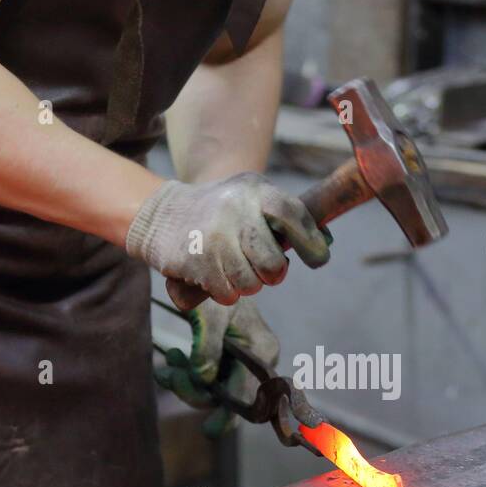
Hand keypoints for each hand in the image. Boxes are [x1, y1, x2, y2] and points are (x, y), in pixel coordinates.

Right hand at [125, 173, 329, 309]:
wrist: (163, 214)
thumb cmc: (223, 211)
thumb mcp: (253, 198)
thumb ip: (286, 217)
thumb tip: (322, 246)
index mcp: (255, 191)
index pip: (292, 216)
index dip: (311, 243)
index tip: (318, 260)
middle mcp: (233, 211)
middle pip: (274, 264)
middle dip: (273, 273)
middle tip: (264, 268)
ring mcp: (212, 237)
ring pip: (251, 285)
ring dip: (248, 284)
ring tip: (234, 267)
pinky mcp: (193, 261)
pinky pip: (227, 295)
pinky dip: (226, 292)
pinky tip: (215, 273)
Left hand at [153, 297, 279, 437]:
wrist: (209, 265)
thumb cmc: (213, 288)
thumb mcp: (210, 316)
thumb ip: (208, 349)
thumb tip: (204, 381)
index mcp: (261, 351)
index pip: (247, 394)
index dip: (228, 416)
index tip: (209, 430)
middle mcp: (257, 360)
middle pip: (227, 395)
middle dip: (194, 390)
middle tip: (168, 376)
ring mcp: (243, 360)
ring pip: (213, 388)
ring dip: (186, 381)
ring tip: (168, 365)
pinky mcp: (227, 357)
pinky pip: (207, 376)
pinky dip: (188, 372)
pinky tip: (173, 361)